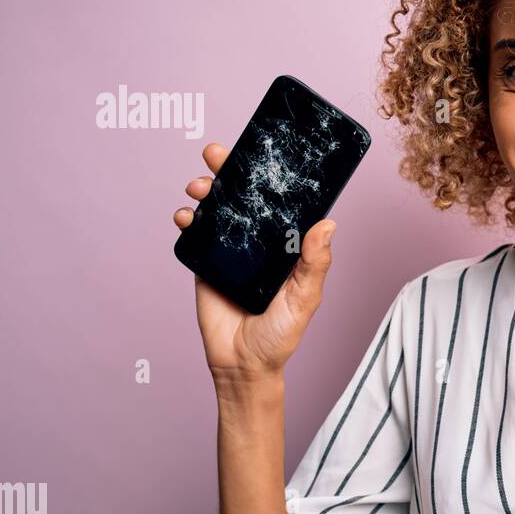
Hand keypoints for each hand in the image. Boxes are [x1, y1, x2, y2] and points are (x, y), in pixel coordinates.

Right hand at [173, 142, 335, 383]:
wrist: (242, 365)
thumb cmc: (280, 333)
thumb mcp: (304, 298)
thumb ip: (314, 264)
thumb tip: (329, 224)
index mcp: (288, 244)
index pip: (280, 201)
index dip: (270, 174)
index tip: (259, 149)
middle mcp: (260, 241)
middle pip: (244, 196)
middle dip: (229, 170)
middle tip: (216, 153)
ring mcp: (232, 249)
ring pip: (217, 208)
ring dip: (206, 190)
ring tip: (201, 186)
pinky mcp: (206, 262)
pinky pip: (195, 234)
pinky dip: (187, 219)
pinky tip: (186, 215)